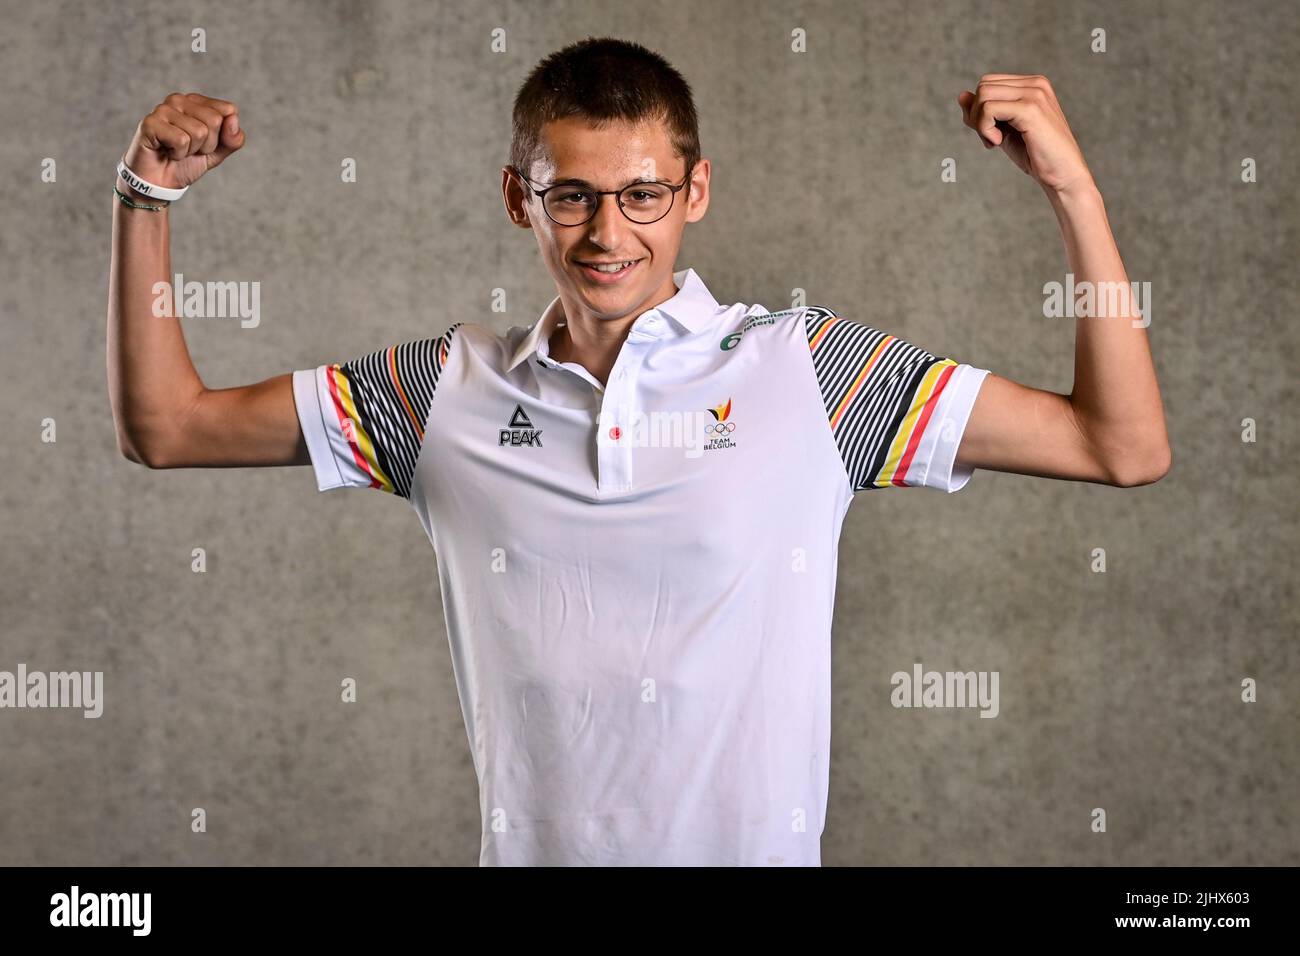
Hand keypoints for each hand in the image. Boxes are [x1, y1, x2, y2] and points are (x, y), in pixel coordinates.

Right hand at [122, 92, 244, 192]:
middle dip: (207, 144)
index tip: (204, 143)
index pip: (228, 110)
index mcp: (197, 102)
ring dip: (191, 151)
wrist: (161, 182)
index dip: (222, 135)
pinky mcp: (150, 122)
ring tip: (176, 151)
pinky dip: (178, 154)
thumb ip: (233, 138)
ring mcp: (163, 109)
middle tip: (189, 149)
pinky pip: (181, 140)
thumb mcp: (218, 153)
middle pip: (215, 120)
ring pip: (199, 131)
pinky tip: (166, 151)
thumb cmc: (187, 162)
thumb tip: (233, 118)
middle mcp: (179, 100)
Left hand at [957, 74, 1092, 195]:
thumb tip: (961, 95)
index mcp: (1032, 85)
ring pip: (983, 95)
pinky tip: (997, 142)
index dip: (980, 110)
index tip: (990, 134)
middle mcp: (1036, 83)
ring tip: (995, 141)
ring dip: (980, 123)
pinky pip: (988, 109)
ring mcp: (1034, 94)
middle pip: (983, 86)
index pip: (988, 83)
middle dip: (977, 115)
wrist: (1063, 175)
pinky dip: (985, 128)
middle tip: (990, 139)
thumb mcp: (1003, 131)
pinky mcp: (1030, 109)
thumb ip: (983, 113)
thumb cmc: (1036, 155)